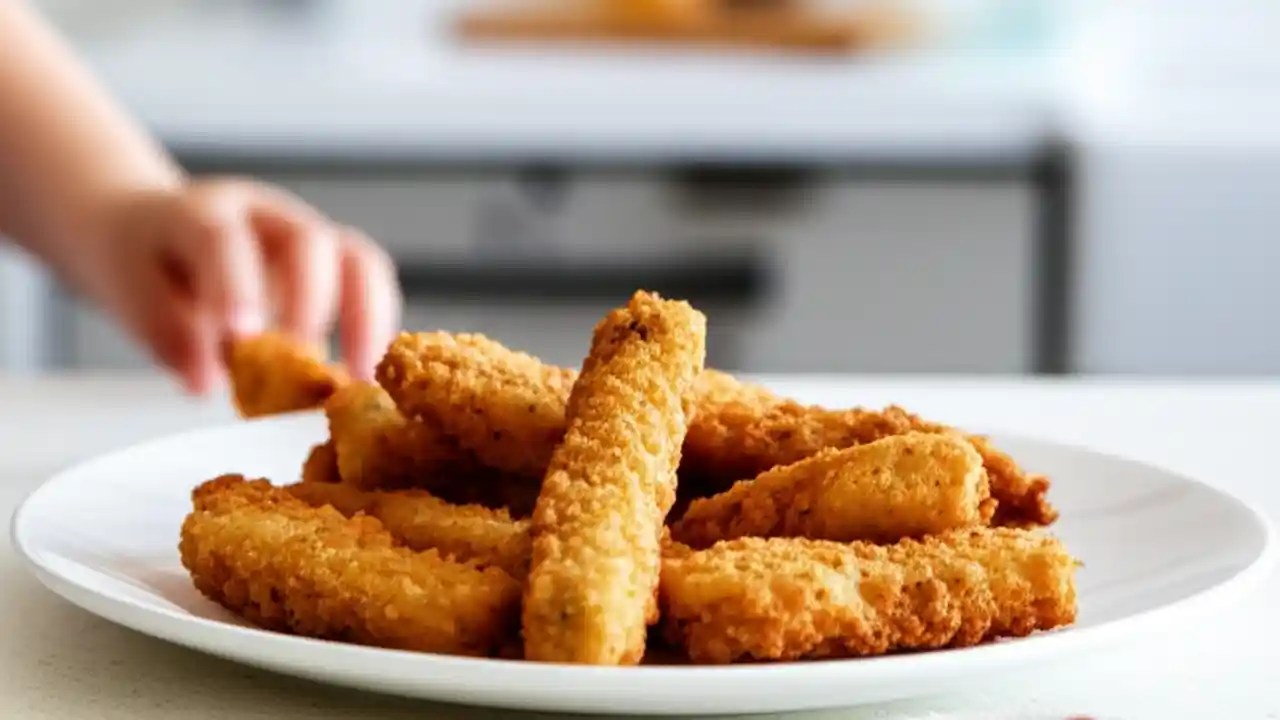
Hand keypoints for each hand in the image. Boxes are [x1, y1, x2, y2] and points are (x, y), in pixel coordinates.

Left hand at [72, 178, 401, 392]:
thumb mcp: (131, 291)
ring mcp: (308, 236)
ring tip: (359, 378)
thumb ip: (166, 333)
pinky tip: (362, 372)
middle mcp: (266, 216)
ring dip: (366, 319)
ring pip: (358, 259)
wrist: (155, 228)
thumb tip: (207, 382)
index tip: (244, 338)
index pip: (222, 240)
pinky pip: (369, 285)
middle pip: (310, 242)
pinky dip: (374, 327)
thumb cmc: (144, 260)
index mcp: (202, 213)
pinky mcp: (333, 264)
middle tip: (305, 365)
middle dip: (313, 305)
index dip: (237, 286)